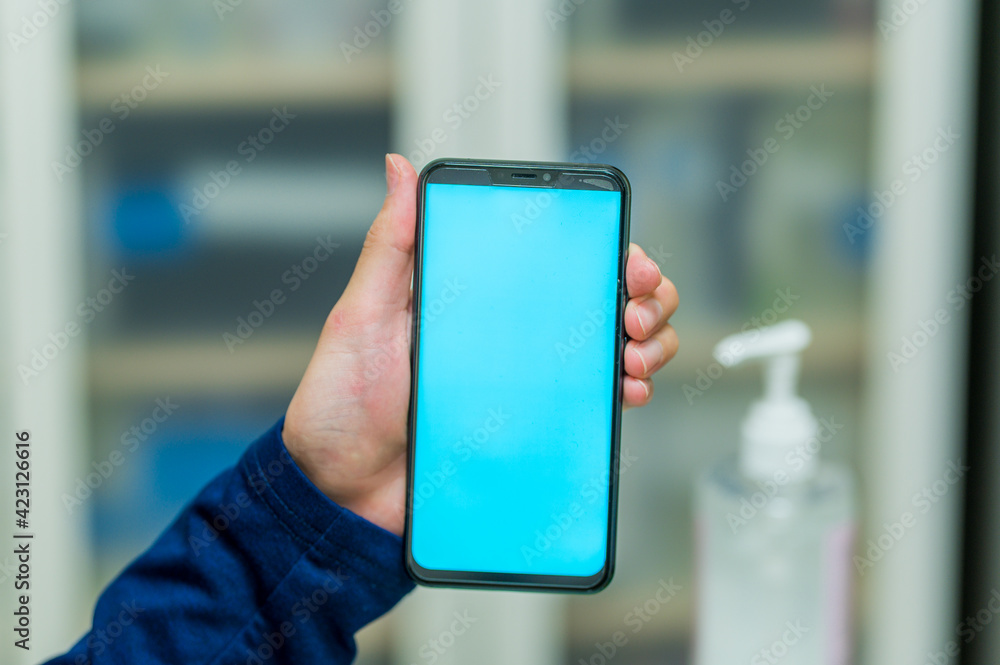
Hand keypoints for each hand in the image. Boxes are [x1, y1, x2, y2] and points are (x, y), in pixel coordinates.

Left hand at [283, 154, 678, 535]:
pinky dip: (627, 394)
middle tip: (634, 315)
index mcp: (478, 299)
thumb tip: (399, 168)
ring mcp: (526, 384)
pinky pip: (593, 408)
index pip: (556, 260)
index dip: (605, 252)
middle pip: (601, 301)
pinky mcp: (531, 430)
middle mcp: (511, 336)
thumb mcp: (362, 314)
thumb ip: (389, 245)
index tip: (625, 260)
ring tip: (634, 356)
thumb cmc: (341, 402)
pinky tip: (628, 392)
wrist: (339, 492)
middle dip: (643, 297)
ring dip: (648, 343)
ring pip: (612, 350)